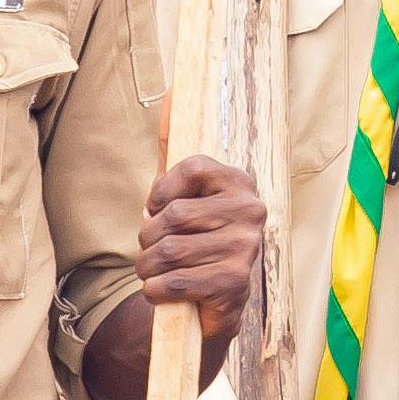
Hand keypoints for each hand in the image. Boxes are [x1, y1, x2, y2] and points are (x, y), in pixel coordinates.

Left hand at [139, 155, 268, 351]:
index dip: (161, 191)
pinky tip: (161, 290)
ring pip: (169, 251)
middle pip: (174, 214)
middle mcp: (251, 212)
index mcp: (240, 183)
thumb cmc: (194, 242)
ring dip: (147, 266)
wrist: (213, 304)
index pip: (192, 167)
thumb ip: (174, 153)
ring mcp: (246, 248)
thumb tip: (171, 96)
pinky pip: (174, 282)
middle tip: (150, 249)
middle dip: (148, 237)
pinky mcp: (234, 284)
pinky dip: (155, 289)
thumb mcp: (184, 196)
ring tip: (152, 271)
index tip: (155, 209)